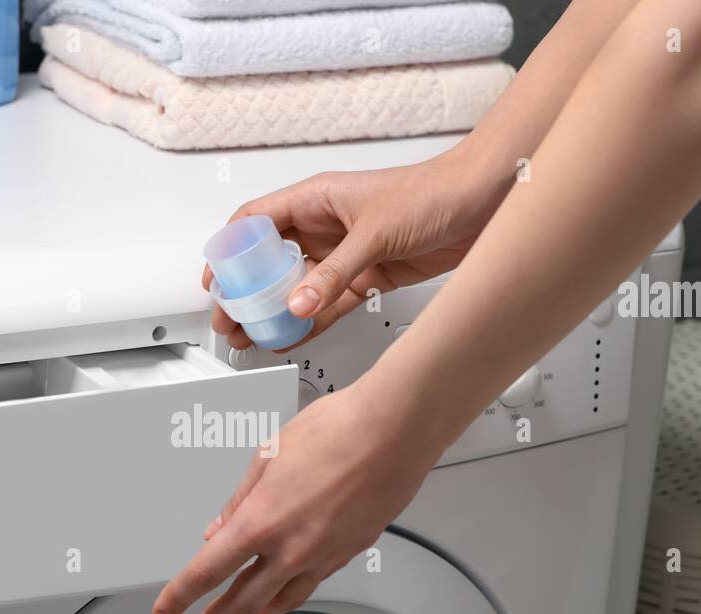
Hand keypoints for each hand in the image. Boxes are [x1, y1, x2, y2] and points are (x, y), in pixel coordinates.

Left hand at [151, 378, 445, 613]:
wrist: (395, 432)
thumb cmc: (336, 430)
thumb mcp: (269, 455)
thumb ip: (240, 498)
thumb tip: (219, 528)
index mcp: (260, 522)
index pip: (207, 572)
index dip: (180, 597)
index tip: (164, 612)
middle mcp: (290, 550)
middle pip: (242, 602)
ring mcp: (323, 556)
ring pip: (280, 602)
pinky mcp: (348, 553)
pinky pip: (310, 584)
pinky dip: (288, 595)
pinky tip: (282, 593)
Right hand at [207, 148, 497, 351]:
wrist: (483, 203)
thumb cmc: (435, 192)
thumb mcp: (375, 232)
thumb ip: (335, 273)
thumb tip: (299, 305)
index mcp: (316, 198)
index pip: (256, 222)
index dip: (231, 250)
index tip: (217, 280)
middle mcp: (326, 225)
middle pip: (271, 260)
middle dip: (247, 290)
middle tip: (231, 317)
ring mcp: (345, 252)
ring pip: (297, 285)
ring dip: (275, 310)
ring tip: (255, 334)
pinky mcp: (367, 276)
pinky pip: (328, 302)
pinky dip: (310, 321)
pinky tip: (293, 335)